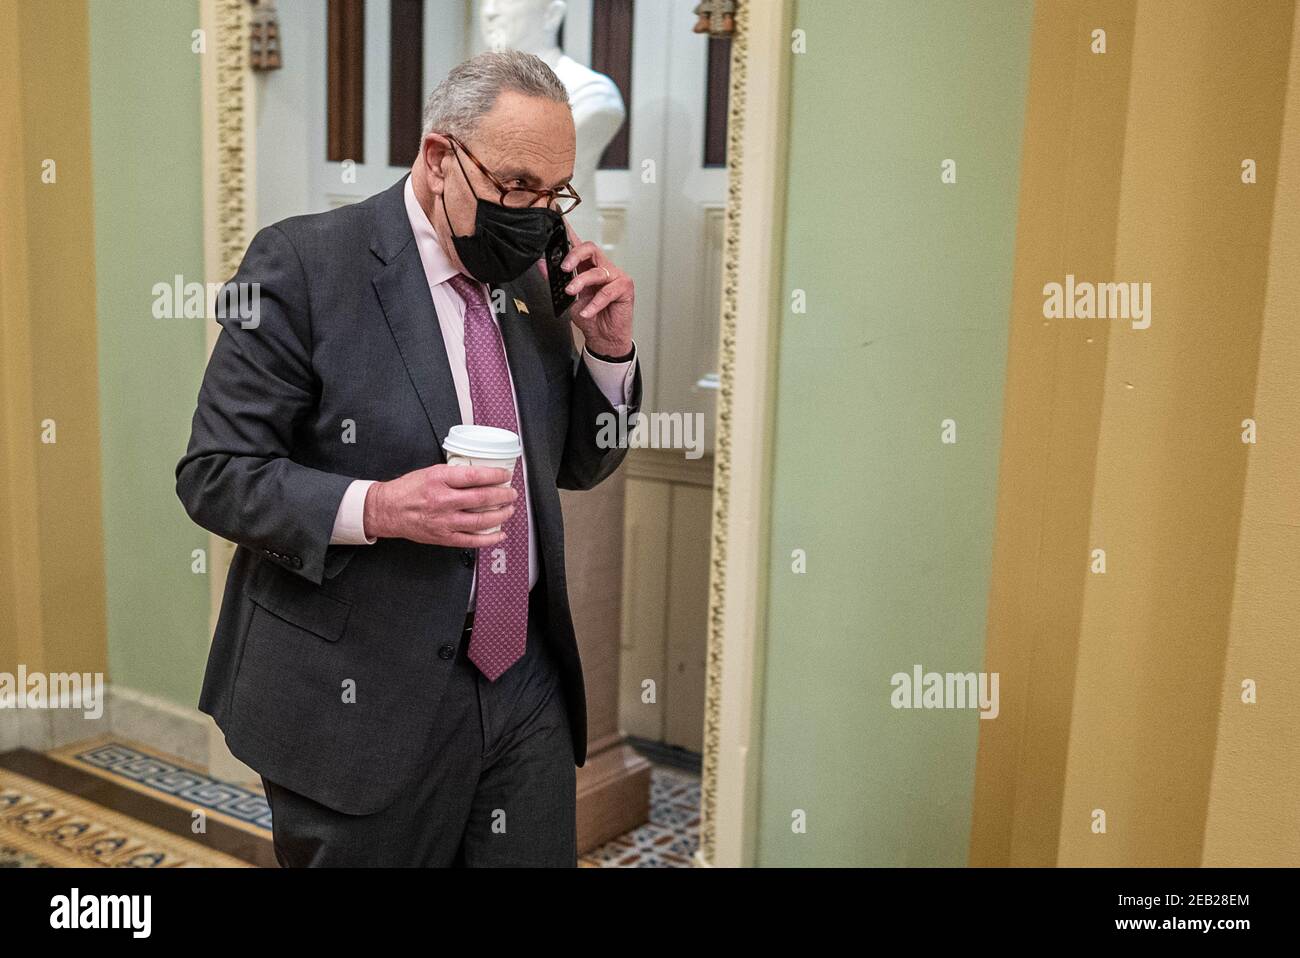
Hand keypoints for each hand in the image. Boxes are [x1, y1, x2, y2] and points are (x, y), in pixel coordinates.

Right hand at [363, 464, 516, 547]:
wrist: (387, 510)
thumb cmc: (407, 490)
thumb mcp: (430, 472)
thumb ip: (454, 474)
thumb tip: (480, 475)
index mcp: (439, 479)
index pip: (474, 476)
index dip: (495, 476)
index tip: (505, 476)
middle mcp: (442, 500)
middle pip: (481, 498)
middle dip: (502, 496)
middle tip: (511, 493)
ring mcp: (444, 521)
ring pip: (480, 520)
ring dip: (500, 515)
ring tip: (509, 510)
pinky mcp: (443, 537)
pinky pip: (471, 540)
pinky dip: (489, 539)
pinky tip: (499, 534)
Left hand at [561, 223, 633, 356]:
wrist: (603, 338)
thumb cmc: (590, 317)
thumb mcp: (567, 299)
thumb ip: (557, 281)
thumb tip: (542, 265)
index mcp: (587, 266)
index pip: (578, 245)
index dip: (569, 231)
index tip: (558, 220)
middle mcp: (602, 267)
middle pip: (590, 249)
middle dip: (575, 254)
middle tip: (564, 266)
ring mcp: (615, 276)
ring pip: (597, 271)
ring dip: (581, 281)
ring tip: (571, 292)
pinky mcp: (625, 288)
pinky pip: (608, 292)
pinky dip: (594, 303)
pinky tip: (586, 312)